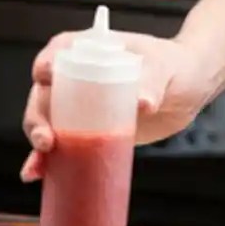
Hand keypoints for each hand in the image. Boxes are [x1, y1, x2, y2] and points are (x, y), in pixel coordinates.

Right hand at [20, 32, 208, 181]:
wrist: (187, 92)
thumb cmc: (174, 68)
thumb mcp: (163, 70)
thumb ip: (152, 82)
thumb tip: (143, 103)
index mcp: (89, 51)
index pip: (58, 51)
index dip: (46, 63)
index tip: (44, 77)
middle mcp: (76, 77)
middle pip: (44, 94)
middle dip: (37, 117)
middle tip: (46, 138)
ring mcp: (79, 107)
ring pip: (47, 122)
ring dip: (37, 142)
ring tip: (39, 165)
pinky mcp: (87, 132)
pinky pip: (61, 146)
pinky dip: (47, 161)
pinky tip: (37, 174)